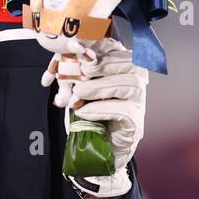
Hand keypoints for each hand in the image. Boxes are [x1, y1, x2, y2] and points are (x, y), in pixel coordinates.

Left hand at [58, 37, 146, 195]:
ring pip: (131, 85)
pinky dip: (101, 109)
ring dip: (102, 87)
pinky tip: (84, 112)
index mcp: (122, 72)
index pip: (121, 51)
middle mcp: (135, 86)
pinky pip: (125, 111)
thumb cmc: (90, 118)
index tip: (84, 49)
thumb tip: (60, 63)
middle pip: (132, 64)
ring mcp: (138, 105)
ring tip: (79, 94)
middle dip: (106, 65)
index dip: (105, 47)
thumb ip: (74, 77)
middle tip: (83, 72)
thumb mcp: (78, 92)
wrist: (96, 152)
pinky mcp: (135, 125)